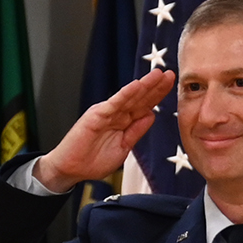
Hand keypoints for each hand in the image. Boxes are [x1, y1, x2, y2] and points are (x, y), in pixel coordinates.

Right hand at [29, 71, 174, 189]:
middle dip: (155, 86)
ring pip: (129, 97)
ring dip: (144, 85)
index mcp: (124, 122)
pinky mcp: (96, 115)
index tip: (171, 84)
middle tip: (170, 74)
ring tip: (158, 74)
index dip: (158, 95)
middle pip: (140, 98)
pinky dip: (125, 94)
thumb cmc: (92, 161)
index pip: (144, 106)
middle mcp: (116, 114)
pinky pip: (114, 103)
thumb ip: (136, 131)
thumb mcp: (123, 148)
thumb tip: (151, 116)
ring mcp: (106, 113)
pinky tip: (137, 85)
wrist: (71, 169)